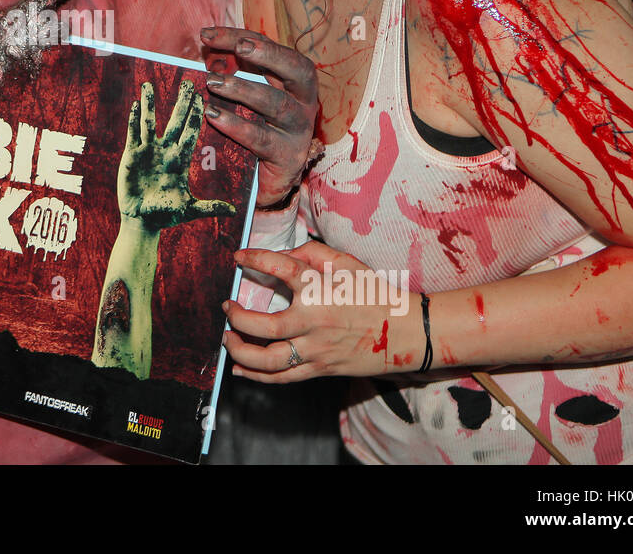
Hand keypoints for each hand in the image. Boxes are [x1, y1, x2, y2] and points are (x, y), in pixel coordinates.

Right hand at [118, 80, 235, 230]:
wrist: (141, 221)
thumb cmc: (165, 215)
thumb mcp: (189, 210)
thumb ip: (210, 207)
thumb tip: (234, 211)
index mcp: (180, 160)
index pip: (190, 133)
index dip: (195, 115)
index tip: (202, 98)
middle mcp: (165, 151)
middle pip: (174, 121)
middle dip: (180, 102)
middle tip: (187, 82)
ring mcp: (148, 151)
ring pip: (149, 122)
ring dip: (150, 104)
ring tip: (149, 85)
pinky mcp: (131, 156)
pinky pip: (133, 133)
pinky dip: (133, 119)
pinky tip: (136, 104)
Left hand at [200, 27, 318, 207]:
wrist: (269, 180)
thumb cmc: (256, 128)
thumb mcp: (246, 98)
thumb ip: (232, 73)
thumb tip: (206, 49)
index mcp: (294, 81)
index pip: (272, 49)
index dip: (241, 37)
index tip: (207, 33)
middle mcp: (303, 102)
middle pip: (296, 69)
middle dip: (268, 54)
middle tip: (240, 47)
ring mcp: (298, 130)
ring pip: (276, 104)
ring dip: (244, 90)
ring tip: (213, 83)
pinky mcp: (287, 157)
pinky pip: (261, 139)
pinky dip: (236, 125)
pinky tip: (213, 116)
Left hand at [222, 240, 419, 380]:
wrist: (406, 332)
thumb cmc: (375, 293)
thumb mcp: (347, 263)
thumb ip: (312, 254)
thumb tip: (283, 256)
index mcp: (319, 289)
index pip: (278, 268)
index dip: (254, 260)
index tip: (238, 258)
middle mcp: (313, 320)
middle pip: (263, 325)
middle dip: (237, 316)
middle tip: (227, 306)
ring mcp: (316, 349)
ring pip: (267, 359)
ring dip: (239, 350)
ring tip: (227, 338)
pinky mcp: (320, 369)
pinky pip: (282, 377)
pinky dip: (256, 375)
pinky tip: (238, 368)